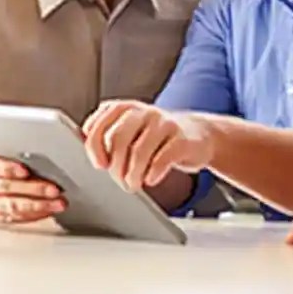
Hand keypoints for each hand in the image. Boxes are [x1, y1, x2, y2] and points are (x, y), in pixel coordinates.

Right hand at [0, 142, 65, 224]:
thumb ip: (1, 141)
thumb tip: (30, 133)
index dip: (6, 167)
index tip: (24, 170)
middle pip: (5, 189)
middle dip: (32, 189)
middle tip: (54, 188)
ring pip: (11, 208)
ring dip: (38, 206)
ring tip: (58, 203)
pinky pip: (14, 220)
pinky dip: (34, 215)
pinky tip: (49, 210)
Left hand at [82, 100, 213, 191]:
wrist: (199, 135)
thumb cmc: (158, 138)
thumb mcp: (133, 131)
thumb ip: (110, 138)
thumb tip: (93, 158)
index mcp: (126, 108)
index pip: (100, 123)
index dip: (94, 147)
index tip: (99, 165)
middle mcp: (144, 112)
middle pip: (118, 139)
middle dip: (115, 166)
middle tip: (119, 181)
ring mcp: (165, 123)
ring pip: (140, 152)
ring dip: (133, 175)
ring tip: (133, 185)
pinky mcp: (182, 139)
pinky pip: (162, 159)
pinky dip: (152, 174)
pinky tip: (151, 179)